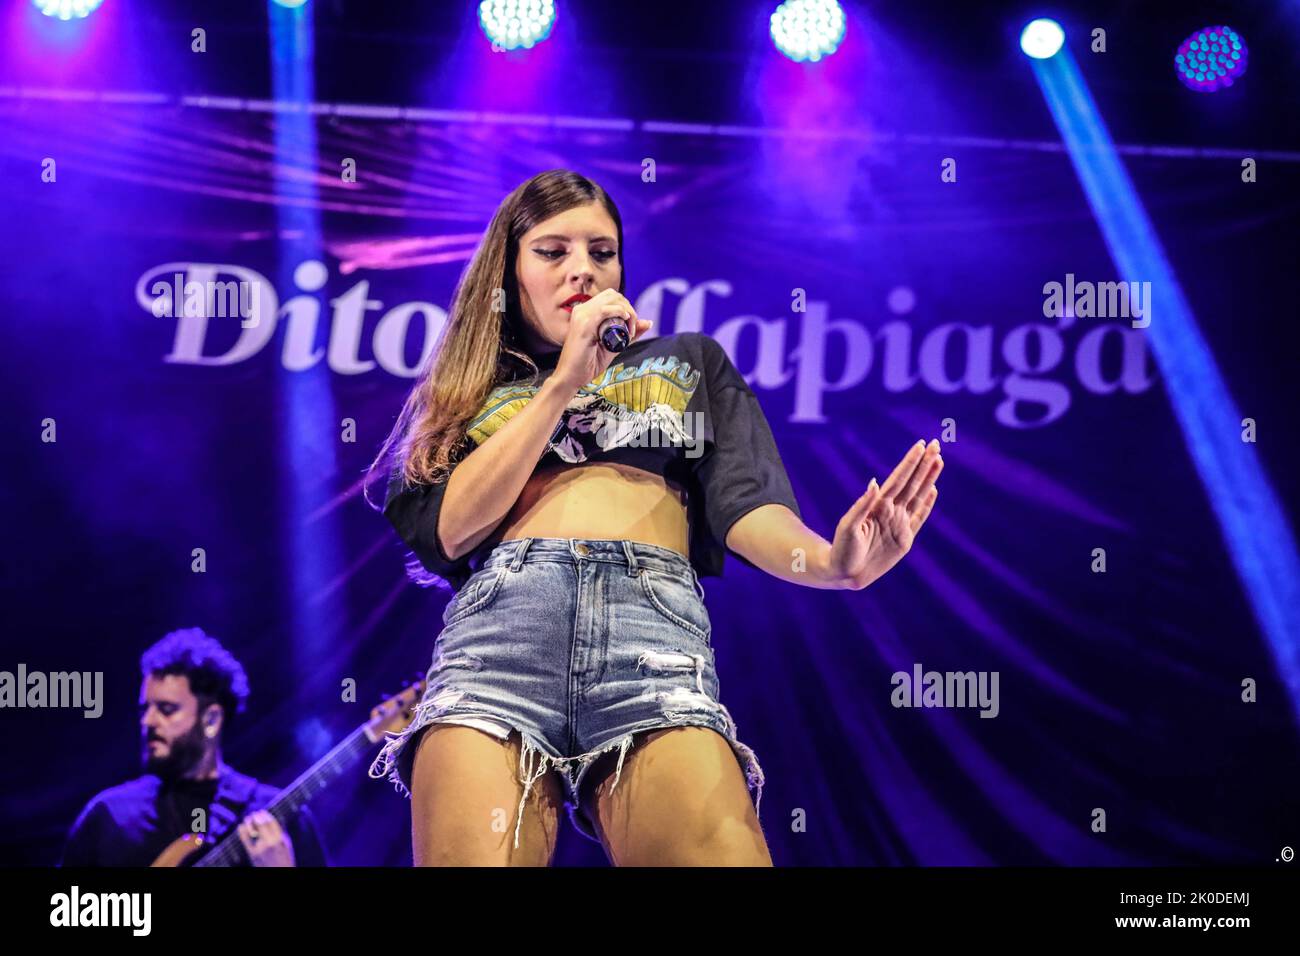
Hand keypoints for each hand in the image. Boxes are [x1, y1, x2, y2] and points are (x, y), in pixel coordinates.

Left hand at [236, 809, 294, 866]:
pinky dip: (242, 832)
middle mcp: (269, 842)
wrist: (278, 872)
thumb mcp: (286, 844)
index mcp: (279, 839)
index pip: (271, 823)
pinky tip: (240, 826)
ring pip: (252, 831)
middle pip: (261, 825)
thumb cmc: (284, 858)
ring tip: (248, 818)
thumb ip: (280, 832)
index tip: (263, 812)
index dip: (266, 816)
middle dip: (257, 817)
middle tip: (255, 813)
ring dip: (249, 822)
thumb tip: (273, 820)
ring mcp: (259, 848)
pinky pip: (246, 840)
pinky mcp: (252, 853)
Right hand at [551, 288, 652, 392]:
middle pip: (613, 295)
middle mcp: (582, 310)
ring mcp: (581, 316)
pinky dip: (619, 313)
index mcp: (585, 312)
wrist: (570, 378)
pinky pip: (605, 310)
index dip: (626, 307)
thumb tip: (648, 322)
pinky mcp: (584, 325)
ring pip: (611, 299)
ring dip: (627, 312)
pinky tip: (625, 322)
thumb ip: (629, 335)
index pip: (610, 297)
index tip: (632, 327)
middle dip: (629, 308)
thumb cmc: (588, 364)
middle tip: (633, 330)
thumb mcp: (613, 346)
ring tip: (630, 331)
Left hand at [828, 439, 942, 590]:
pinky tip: (933, 489)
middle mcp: (891, 511)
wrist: (844, 572)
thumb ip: (862, 506)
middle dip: (924, 464)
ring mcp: (899, 524)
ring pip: (918, 496)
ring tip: (938, 460)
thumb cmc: (842, 548)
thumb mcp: (849, 527)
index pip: (898, 479)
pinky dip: (928, 504)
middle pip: (911, 483)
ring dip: (928, 478)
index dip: (910, 463)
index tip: (920, 446)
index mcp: (878, 506)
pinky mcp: (905, 539)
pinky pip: (919, 517)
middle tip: (935, 444)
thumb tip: (874, 483)